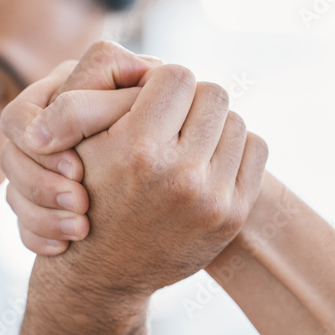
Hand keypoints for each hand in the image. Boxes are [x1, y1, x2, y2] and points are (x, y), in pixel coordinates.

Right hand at [2, 42, 267, 295]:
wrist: (103, 271)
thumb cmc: (86, 194)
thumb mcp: (78, 144)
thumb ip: (104, 95)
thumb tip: (150, 63)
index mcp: (138, 149)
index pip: (178, 75)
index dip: (163, 83)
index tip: (150, 102)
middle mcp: (179, 175)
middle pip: (214, 93)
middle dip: (192, 102)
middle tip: (171, 122)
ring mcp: (211, 199)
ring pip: (237, 120)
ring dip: (214, 125)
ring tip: (187, 143)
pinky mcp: (232, 216)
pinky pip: (256, 150)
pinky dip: (235, 148)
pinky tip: (207, 162)